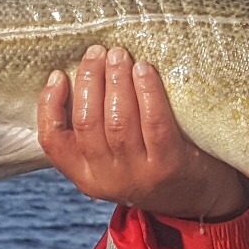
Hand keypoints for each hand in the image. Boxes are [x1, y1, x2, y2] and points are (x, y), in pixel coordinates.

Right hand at [38, 45, 248, 219]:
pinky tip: (144, 70)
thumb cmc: (151, 162)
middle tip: (97, 52)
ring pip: (117, 121)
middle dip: (90, 80)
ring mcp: (138, 174)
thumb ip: (96, 131)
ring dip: (116, 81)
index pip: (53, 141)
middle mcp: (108, 178)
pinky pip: (154, 122)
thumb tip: (81, 73)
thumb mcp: (114, 159)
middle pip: (86, 122)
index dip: (49, 104)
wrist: (199, 197)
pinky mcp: (169, 165)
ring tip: (119, 55)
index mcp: (86, 175)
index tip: (59, 74)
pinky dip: (147, 91)